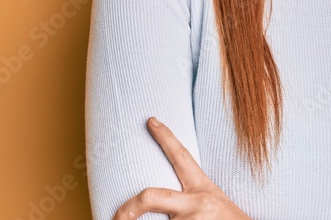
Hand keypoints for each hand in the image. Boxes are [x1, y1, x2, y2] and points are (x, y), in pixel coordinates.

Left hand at [113, 117, 250, 219]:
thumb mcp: (213, 203)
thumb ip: (191, 197)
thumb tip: (163, 201)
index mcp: (202, 189)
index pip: (181, 156)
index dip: (165, 137)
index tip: (150, 121)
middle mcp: (196, 203)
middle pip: (152, 196)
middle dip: (129, 207)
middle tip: (117, 216)